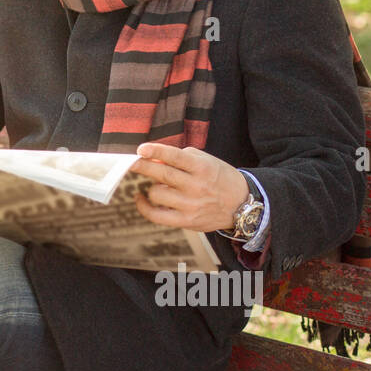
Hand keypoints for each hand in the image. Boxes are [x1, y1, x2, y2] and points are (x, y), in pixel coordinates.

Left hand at [128, 143, 250, 232]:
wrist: (241, 204)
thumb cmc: (218, 178)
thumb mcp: (205, 161)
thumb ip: (180, 157)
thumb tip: (154, 158)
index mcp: (202, 168)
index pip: (175, 157)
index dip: (156, 151)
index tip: (141, 149)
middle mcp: (196, 186)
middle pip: (162, 174)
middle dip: (142, 166)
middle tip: (130, 163)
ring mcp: (191, 205)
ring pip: (157, 193)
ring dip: (151, 187)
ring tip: (157, 185)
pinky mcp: (187, 221)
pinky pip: (157, 215)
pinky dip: (144, 207)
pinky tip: (140, 198)